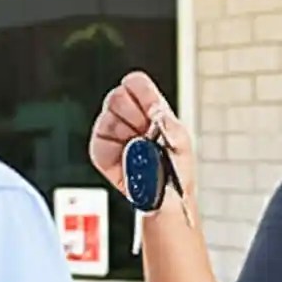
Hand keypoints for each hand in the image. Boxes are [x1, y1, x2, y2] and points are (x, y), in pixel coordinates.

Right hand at [90, 71, 196, 200]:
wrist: (165, 198)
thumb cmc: (177, 170)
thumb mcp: (181, 140)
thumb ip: (166, 120)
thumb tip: (154, 108)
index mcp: (150, 108)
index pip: (135, 83)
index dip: (140, 92)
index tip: (150, 108)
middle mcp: (129, 117)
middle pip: (117, 96)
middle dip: (133, 116)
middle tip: (146, 134)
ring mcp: (113, 132)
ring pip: (107, 117)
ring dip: (125, 135)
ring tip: (138, 149)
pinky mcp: (100, 150)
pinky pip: (99, 142)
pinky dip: (114, 151)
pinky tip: (127, 158)